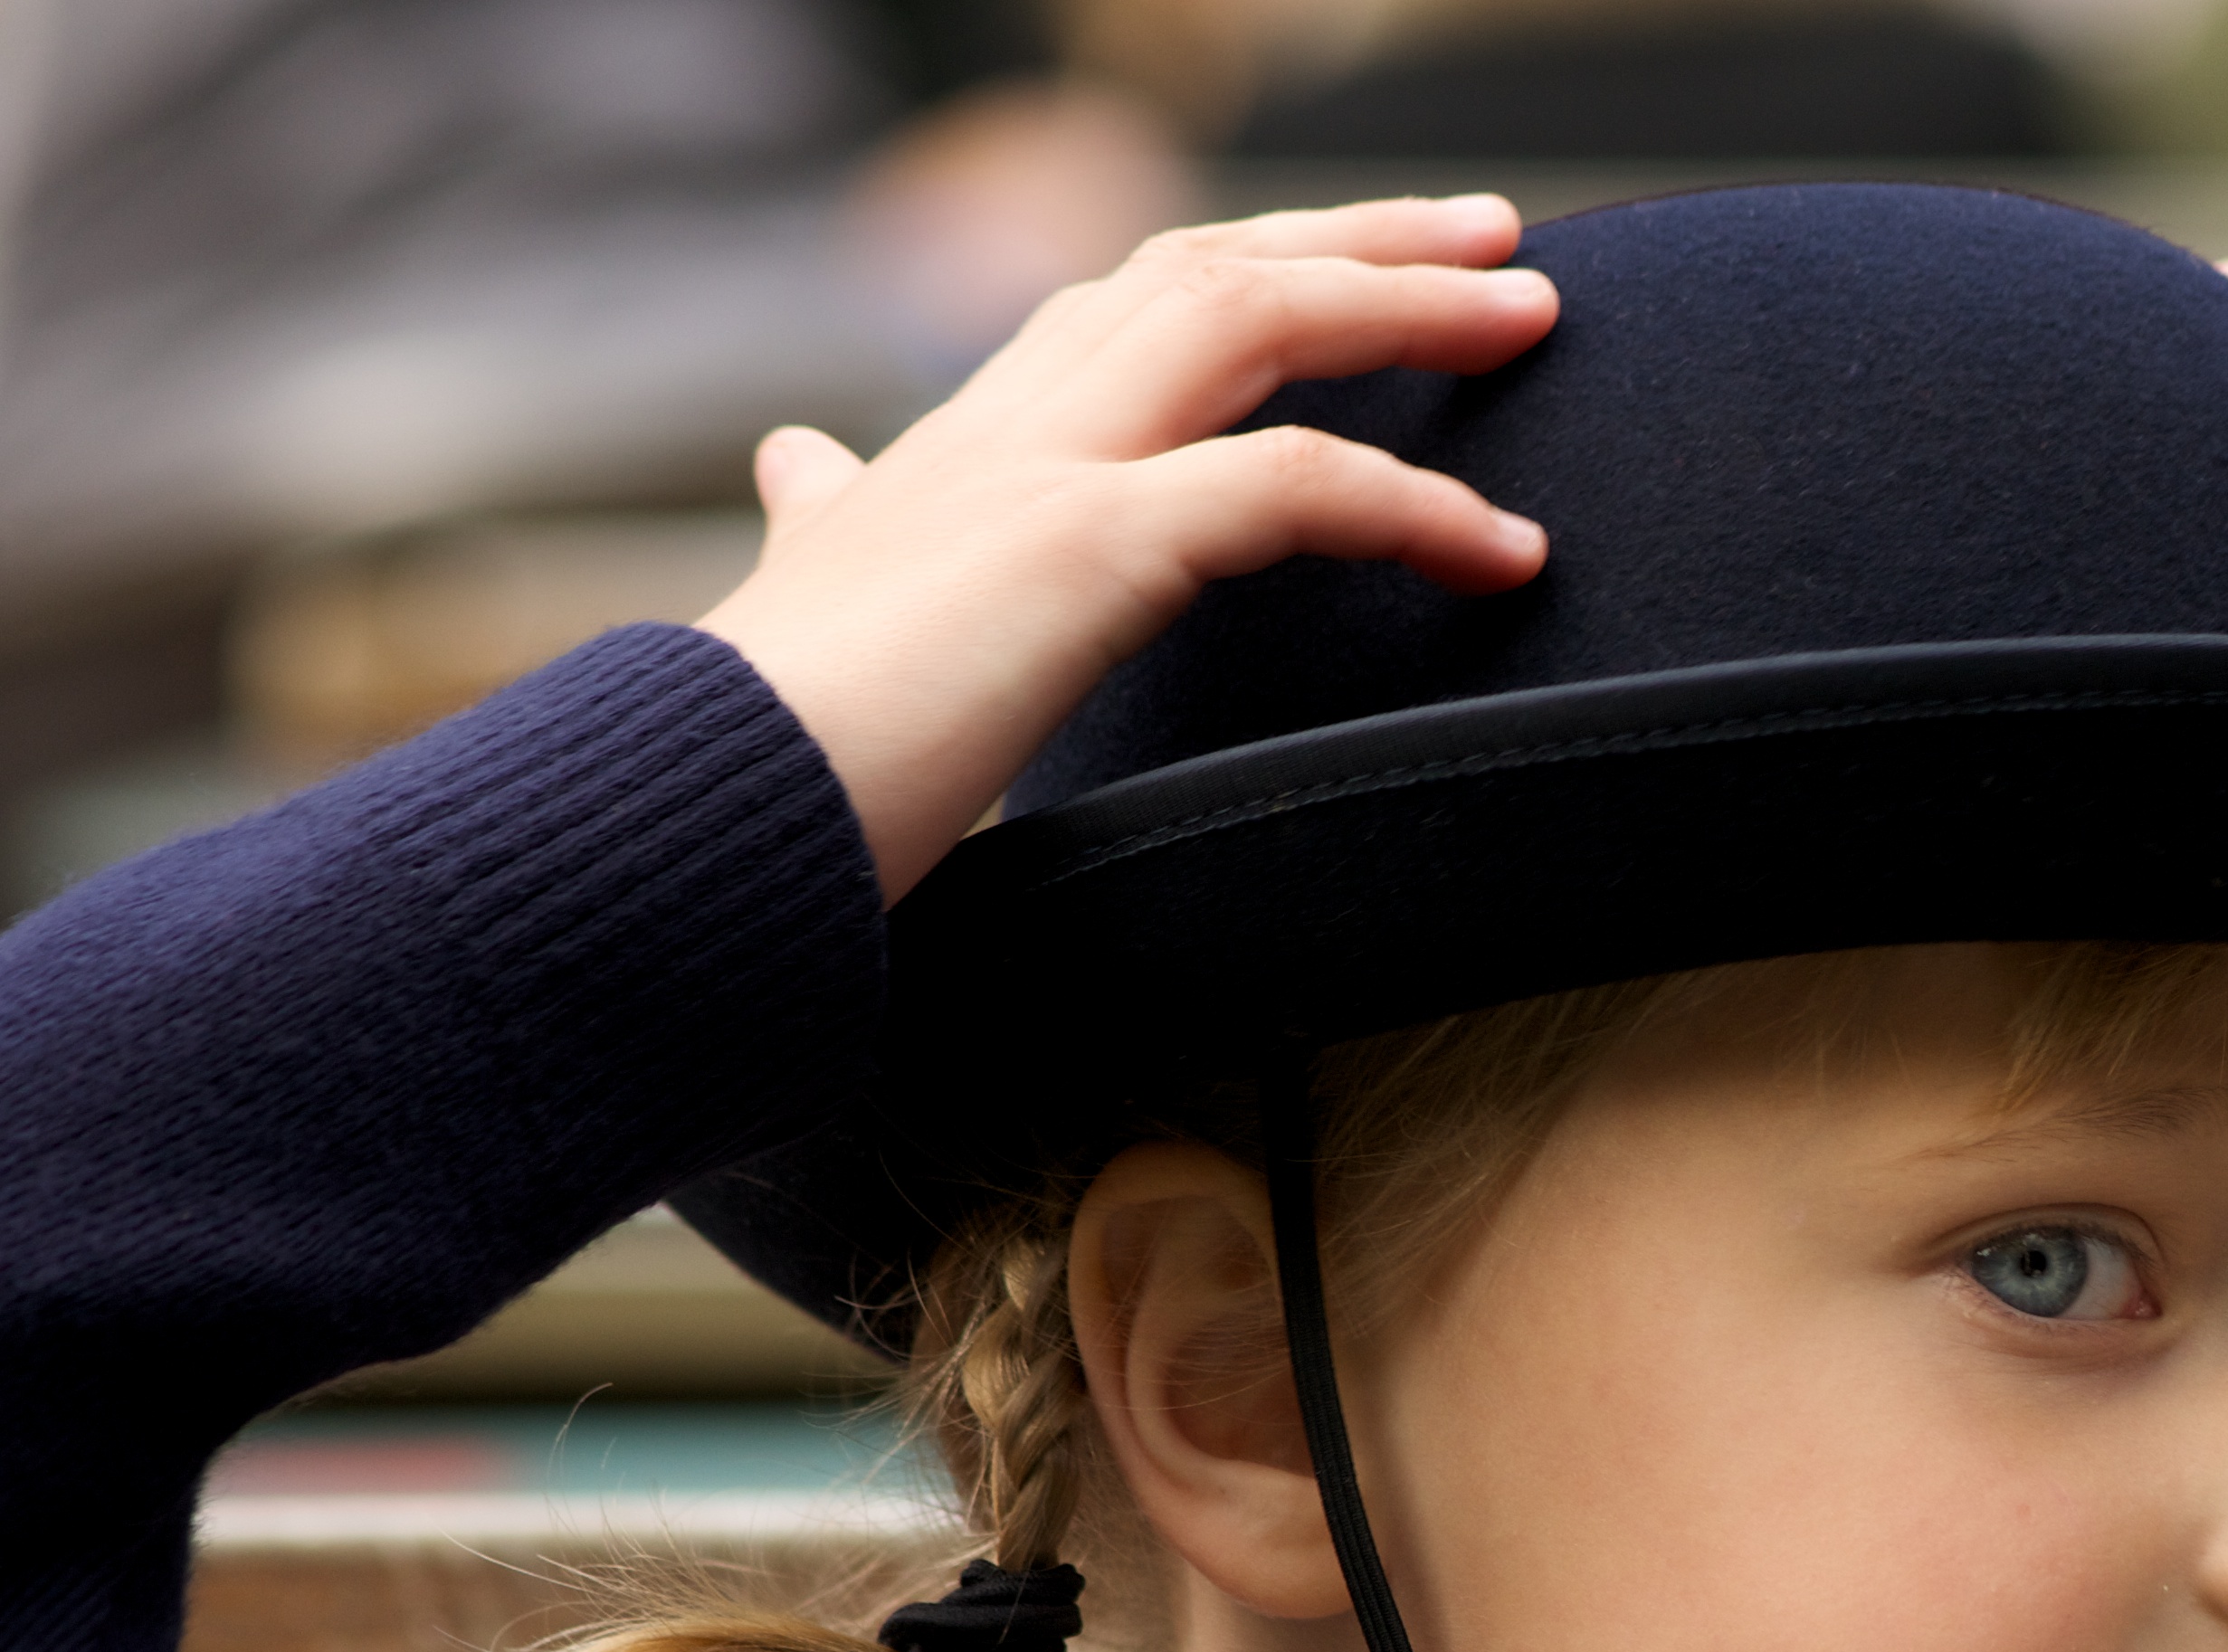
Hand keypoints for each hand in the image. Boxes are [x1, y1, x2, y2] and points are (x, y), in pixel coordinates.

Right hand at [698, 195, 1559, 899]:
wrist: (686, 825)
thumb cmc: (756, 756)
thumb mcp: (814, 611)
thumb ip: (833, 529)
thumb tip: (802, 468)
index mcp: (955, 448)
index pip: (1121, 306)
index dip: (1251, 271)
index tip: (1361, 273)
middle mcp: (998, 429)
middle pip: (1205, 267)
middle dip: (1358, 246)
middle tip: (1495, 244)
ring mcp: (1038, 474)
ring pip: (1250, 318)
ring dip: (1406, 308)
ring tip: (1534, 321)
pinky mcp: (1080, 549)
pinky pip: (1291, 488)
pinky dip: (1413, 507)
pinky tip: (1503, 552)